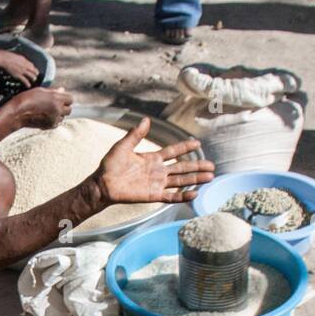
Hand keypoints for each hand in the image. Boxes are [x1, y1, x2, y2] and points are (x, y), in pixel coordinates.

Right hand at [0, 49, 39, 85]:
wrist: (3, 59)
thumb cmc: (7, 56)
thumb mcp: (15, 56)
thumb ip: (19, 59)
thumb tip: (19, 61)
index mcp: (24, 60)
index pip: (31, 64)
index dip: (33, 68)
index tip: (34, 69)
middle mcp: (25, 65)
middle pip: (33, 70)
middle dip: (35, 73)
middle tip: (36, 75)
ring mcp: (22, 70)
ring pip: (31, 75)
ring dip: (33, 78)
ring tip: (34, 80)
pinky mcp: (18, 75)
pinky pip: (25, 80)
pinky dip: (27, 83)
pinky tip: (28, 86)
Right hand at [11, 86, 71, 129]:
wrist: (17, 113)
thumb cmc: (27, 99)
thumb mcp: (41, 91)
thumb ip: (54, 92)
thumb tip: (63, 90)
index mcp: (56, 98)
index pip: (70, 99)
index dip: (65, 99)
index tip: (59, 99)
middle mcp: (57, 109)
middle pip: (69, 110)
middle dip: (64, 107)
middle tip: (54, 105)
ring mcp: (54, 119)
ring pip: (62, 117)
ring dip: (58, 114)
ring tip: (46, 111)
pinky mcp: (50, 126)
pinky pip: (56, 123)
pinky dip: (53, 121)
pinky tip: (43, 117)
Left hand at [94, 118, 214, 204]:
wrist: (102, 184)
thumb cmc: (110, 165)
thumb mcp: (123, 146)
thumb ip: (136, 135)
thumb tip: (146, 119)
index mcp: (152, 158)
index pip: (173, 151)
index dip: (185, 147)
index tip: (198, 143)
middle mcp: (158, 171)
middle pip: (182, 167)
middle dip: (197, 166)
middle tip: (212, 165)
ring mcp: (157, 184)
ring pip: (181, 181)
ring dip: (195, 179)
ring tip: (210, 177)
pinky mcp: (153, 195)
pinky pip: (171, 196)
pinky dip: (183, 196)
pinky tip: (195, 194)